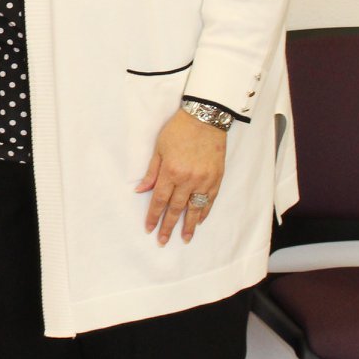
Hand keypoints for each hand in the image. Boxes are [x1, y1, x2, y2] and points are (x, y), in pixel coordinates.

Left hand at [134, 110, 226, 244]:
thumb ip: (151, 172)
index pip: (160, 200)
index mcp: (171, 171)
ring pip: (195, 208)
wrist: (205, 117)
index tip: (149, 228)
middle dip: (168, 226)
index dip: (154, 216)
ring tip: (185, 238)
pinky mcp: (217, 178)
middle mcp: (188, 179)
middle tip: (163, 241)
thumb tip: (141, 190)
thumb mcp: (159, 148)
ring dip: (189, 225)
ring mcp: (204, 180)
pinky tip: (200, 220)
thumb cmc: (179, 130)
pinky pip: (210, 199)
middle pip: (176, 208)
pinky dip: (205, 211)